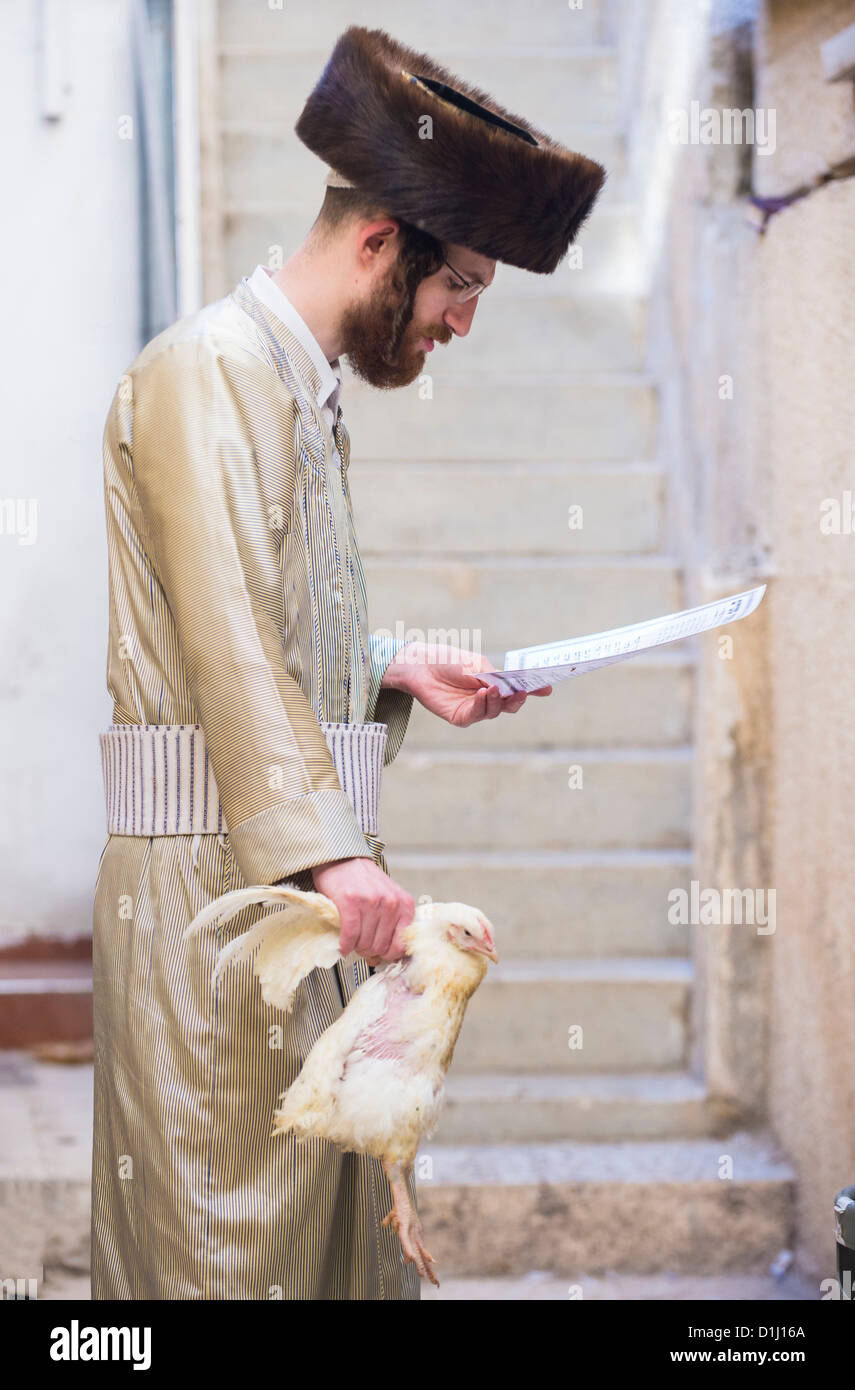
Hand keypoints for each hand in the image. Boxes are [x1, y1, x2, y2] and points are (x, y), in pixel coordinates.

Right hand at [311, 856, 414, 962]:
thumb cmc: (363, 881)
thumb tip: (384, 956)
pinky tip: (342, 944)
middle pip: (381, 946)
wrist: (342, 859)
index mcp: (404, 903)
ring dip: (355, 947)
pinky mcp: (351, 902)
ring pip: (365, 943)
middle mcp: (391, 902)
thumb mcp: (387, 898)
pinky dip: (345, 944)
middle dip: (368, 951)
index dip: (388, 954)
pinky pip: (350, 935)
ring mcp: (371, 901)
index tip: (378, 954)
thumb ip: (391, 923)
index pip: (401, 944)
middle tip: (360, 946)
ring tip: (351, 940)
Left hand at [382, 640, 551, 726]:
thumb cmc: (449, 660)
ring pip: (495, 711)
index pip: (518, 689)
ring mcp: (474, 709)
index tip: (548, 686)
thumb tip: (510, 685)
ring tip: (495, 688)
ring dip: (498, 700)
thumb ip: (493, 676)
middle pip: (510, 705)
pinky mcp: (460, 717)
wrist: (421, 665)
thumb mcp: (476, 664)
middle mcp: (487, 699)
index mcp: (495, 683)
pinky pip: (476, 715)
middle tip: (523, 691)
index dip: (534, 689)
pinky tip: (483, 693)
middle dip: (518, 699)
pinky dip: (482, 705)